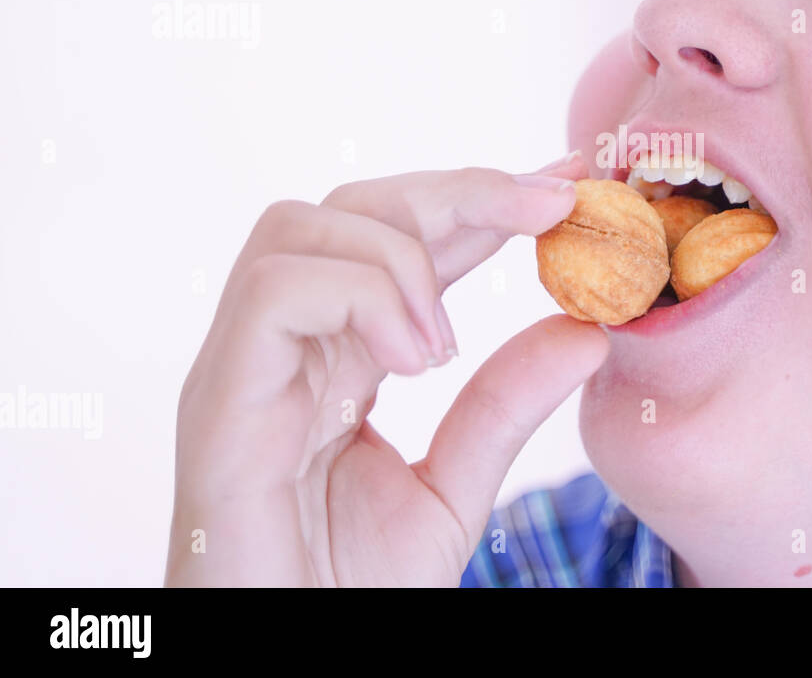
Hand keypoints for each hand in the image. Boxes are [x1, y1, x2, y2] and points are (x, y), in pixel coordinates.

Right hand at [165, 153, 607, 585]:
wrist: (286, 658)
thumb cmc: (347, 590)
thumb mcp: (452, 489)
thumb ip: (505, 407)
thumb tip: (588, 331)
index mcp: (333, 358)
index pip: (402, 241)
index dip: (482, 201)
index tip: (566, 185)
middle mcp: (282, 347)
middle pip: (352, 207)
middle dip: (459, 192)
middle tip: (550, 206)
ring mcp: (242, 366)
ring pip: (301, 226)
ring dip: (401, 257)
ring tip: (448, 344)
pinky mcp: (218, 400)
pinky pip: (276, 291)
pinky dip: (362, 297)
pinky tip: (412, 358)